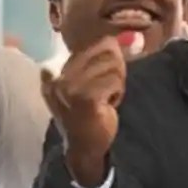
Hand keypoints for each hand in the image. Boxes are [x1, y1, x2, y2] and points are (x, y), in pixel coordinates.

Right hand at [40, 36, 124, 186]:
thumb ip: (102, 61)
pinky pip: (114, 81)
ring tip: (106, 99)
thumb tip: (128, 38)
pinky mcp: (86, 98)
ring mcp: (71, 88)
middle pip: (107, 52)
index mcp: (58, 74)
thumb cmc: (92, 116)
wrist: (86, 149)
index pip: (97, 45)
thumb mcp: (89, 85)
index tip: (107, 79)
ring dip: (117, 84)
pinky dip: (117, 93)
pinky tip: (108, 105)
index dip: (112, 59)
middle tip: (108, 92)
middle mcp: (60, 79)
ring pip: (113, 67)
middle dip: (115, 71)